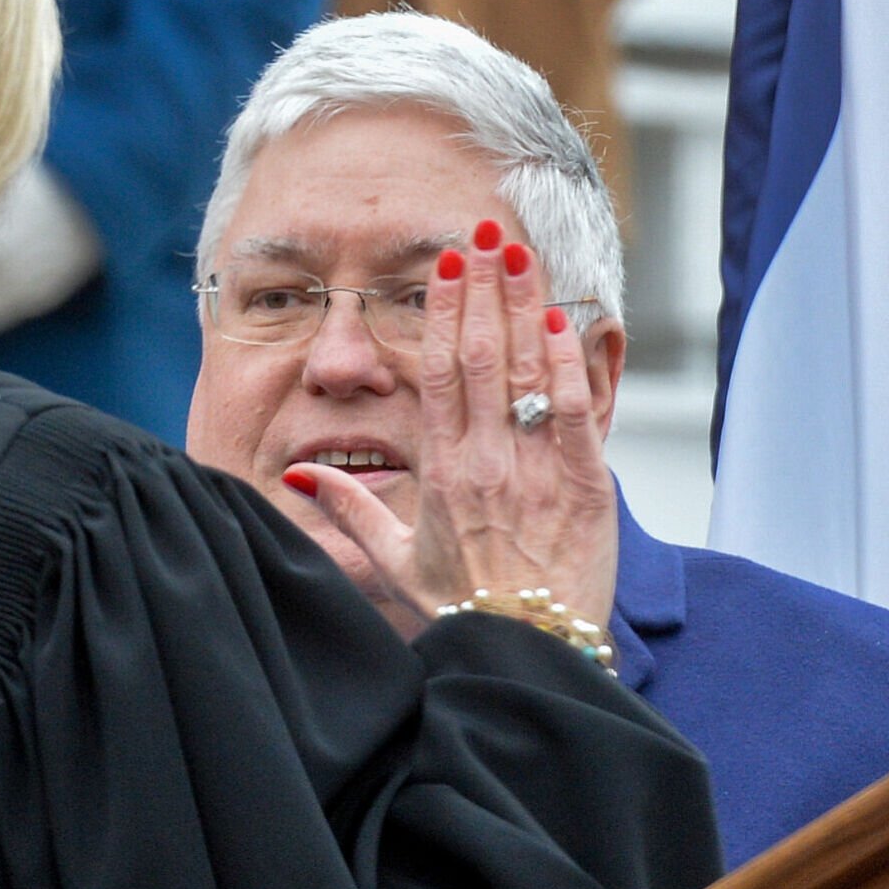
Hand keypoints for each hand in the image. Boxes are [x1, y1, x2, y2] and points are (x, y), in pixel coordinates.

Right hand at [282, 220, 617, 630]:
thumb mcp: (393, 562)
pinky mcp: (585, 487)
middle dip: (485, 287)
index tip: (449, 266)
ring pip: (528, 371)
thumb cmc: (462, 611)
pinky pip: (577, 412)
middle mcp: (485, 462)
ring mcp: (535, 471)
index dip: (444, 312)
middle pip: (481, 355)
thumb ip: (349, 511)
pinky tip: (565, 319)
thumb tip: (304, 474)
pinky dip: (572, 363)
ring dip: (526, 305)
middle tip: (485, 233)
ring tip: (523, 253)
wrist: (526, 655)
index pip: (437, 373)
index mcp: (440, 472)